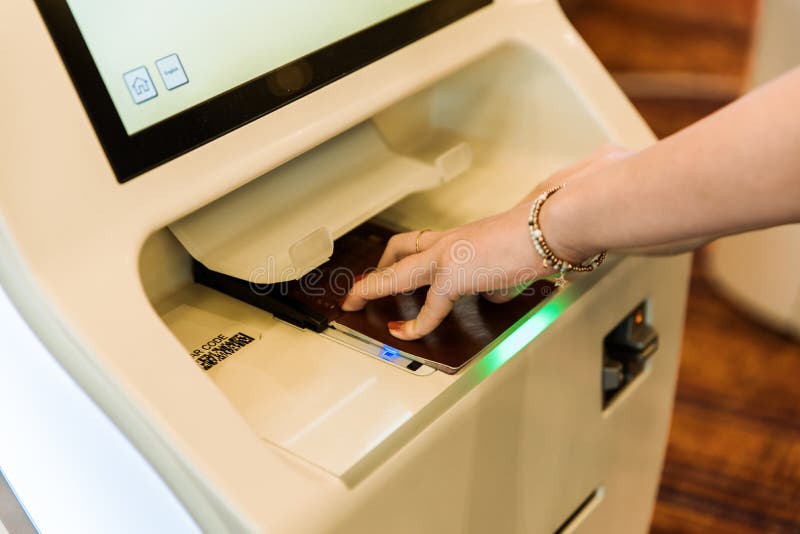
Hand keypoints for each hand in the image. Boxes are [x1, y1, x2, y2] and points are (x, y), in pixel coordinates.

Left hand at [340, 144, 629, 339]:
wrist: (547, 228)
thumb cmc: (538, 237)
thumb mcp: (511, 261)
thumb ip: (496, 280)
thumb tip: (493, 296)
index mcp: (461, 236)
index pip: (422, 242)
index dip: (402, 255)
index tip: (393, 265)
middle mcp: (448, 242)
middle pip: (399, 247)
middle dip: (378, 266)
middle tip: (363, 285)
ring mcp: (446, 256)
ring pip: (396, 271)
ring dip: (372, 287)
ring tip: (355, 303)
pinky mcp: (452, 277)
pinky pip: (427, 307)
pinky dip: (415, 324)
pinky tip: (405, 334)